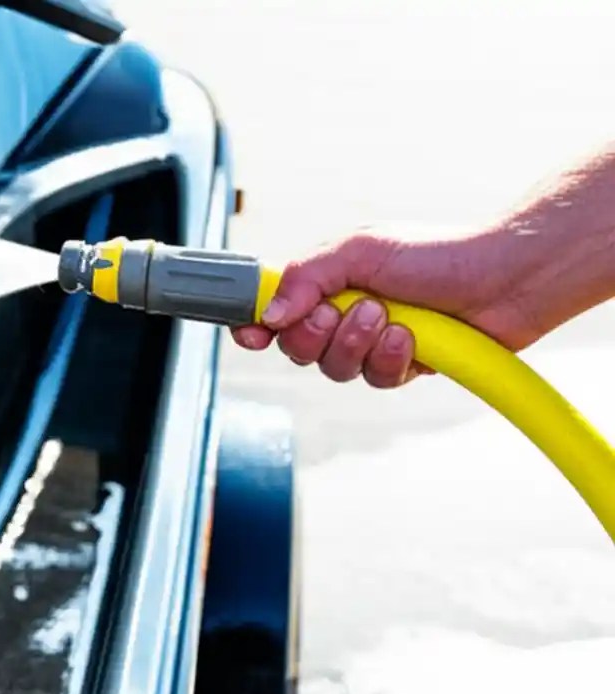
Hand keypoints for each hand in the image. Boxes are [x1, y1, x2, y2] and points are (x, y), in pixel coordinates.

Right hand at [230, 227, 545, 387]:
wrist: (504, 277)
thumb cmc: (436, 252)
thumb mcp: (360, 249)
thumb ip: (307, 276)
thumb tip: (268, 313)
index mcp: (325, 283)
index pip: (272, 309)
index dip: (254, 325)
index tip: (252, 333)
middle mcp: (343, 314)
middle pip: (296, 349)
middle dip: (317, 335)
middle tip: (344, 310)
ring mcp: (371, 343)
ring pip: (334, 370)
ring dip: (358, 344)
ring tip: (390, 317)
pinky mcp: (401, 367)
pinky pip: (376, 381)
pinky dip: (391, 360)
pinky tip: (412, 339)